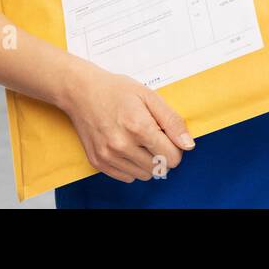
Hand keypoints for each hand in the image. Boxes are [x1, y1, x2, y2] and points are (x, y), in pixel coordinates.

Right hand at [60, 61, 193, 182]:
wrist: (81, 92)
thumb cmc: (115, 90)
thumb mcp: (150, 96)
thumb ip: (172, 121)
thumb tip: (187, 144)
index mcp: (139, 127)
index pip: (172, 157)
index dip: (175, 147)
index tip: (167, 136)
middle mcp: (122, 145)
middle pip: (159, 168)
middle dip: (162, 154)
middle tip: (152, 136)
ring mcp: (108, 155)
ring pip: (144, 175)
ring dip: (147, 161)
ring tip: (138, 140)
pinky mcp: (98, 162)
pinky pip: (126, 177)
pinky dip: (131, 166)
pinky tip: (127, 147)